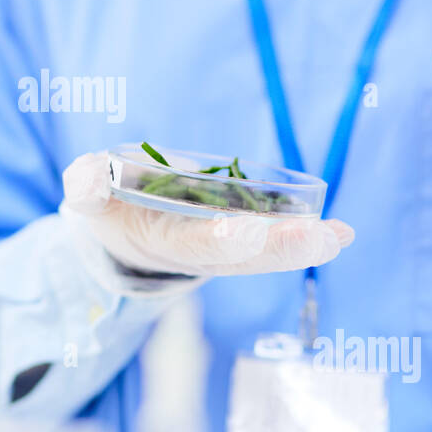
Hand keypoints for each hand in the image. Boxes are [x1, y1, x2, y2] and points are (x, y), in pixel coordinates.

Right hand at [60, 152, 353, 277]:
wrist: (131, 232)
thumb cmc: (113, 209)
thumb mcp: (91, 197)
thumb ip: (86, 186)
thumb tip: (86, 175)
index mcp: (168, 241)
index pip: (198, 243)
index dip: (223, 239)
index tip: (247, 232)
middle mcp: (205, 250)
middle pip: (248, 256)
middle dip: (282, 247)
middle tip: (319, 238)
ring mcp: (230, 249)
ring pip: (273, 251)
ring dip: (307, 245)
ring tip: (341, 235)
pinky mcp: (248, 237)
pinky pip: (282, 239)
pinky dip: (313, 237)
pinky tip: (345, 232)